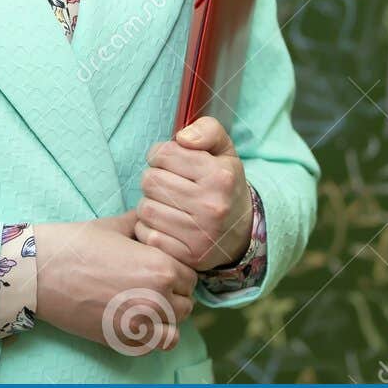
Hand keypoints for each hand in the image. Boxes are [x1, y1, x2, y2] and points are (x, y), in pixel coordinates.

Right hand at [31, 208, 195, 354]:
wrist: (41, 272)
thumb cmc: (76, 245)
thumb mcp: (115, 226)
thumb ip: (144, 225)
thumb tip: (157, 220)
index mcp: (160, 267)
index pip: (191, 275)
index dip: (177, 269)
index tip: (161, 267)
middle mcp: (157, 298)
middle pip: (186, 302)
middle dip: (174, 293)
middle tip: (151, 284)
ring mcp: (140, 324)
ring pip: (175, 327)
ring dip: (167, 317)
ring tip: (147, 304)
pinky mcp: (122, 341)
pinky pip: (156, 346)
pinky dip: (153, 336)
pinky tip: (137, 321)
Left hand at [134, 117, 252, 271]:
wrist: (242, 232)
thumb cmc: (224, 184)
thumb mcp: (224, 151)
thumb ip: (207, 130)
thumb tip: (182, 138)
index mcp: (220, 176)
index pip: (163, 154)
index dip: (160, 154)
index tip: (168, 162)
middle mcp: (212, 206)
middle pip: (150, 180)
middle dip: (154, 178)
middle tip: (167, 184)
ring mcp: (200, 234)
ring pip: (145, 208)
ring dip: (149, 203)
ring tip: (165, 203)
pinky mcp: (187, 256)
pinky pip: (147, 234)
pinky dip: (148, 227)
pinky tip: (164, 223)